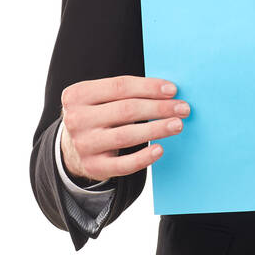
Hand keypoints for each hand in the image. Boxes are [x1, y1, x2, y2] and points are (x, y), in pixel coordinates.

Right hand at [59, 76, 188, 181]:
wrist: (72, 148)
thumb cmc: (97, 115)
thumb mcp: (99, 98)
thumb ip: (125, 92)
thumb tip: (167, 92)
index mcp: (78, 94)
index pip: (120, 87)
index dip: (149, 87)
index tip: (173, 90)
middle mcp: (77, 119)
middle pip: (126, 110)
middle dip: (159, 108)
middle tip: (182, 108)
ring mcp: (83, 145)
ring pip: (126, 136)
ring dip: (156, 129)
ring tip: (177, 125)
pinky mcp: (93, 167)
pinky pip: (123, 164)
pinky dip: (144, 157)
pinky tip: (160, 149)